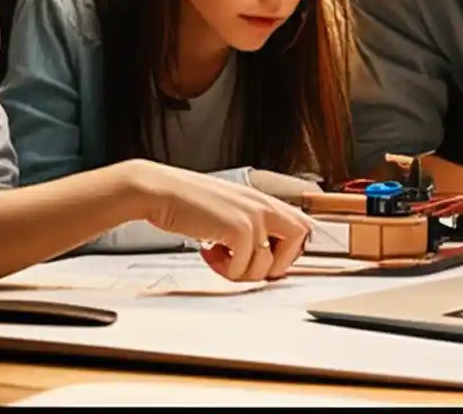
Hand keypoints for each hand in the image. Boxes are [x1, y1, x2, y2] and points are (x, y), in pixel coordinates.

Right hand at [131, 161, 313, 281]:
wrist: (161, 191)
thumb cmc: (188, 201)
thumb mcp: (229, 207)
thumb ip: (251, 222)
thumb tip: (265, 253)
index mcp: (263, 199)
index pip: (302, 225)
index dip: (289, 249)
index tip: (268, 261)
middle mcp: (264, 205)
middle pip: (299, 241)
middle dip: (275, 264)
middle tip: (247, 264)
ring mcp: (253, 216)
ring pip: (266, 265)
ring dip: (241, 271)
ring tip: (219, 257)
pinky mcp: (238, 229)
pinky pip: (242, 267)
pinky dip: (224, 270)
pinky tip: (208, 253)